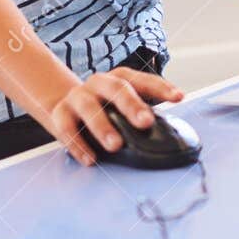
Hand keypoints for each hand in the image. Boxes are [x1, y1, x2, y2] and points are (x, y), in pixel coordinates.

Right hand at [42, 67, 183, 166]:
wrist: (64, 106)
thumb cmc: (105, 108)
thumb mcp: (123, 106)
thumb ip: (142, 114)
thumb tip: (169, 134)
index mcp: (120, 78)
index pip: (143, 80)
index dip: (161, 88)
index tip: (179, 97)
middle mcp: (99, 83)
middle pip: (116, 88)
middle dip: (132, 105)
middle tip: (146, 122)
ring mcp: (77, 96)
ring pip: (90, 107)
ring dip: (103, 127)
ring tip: (116, 146)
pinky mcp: (59, 113)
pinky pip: (67, 128)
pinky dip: (78, 144)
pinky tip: (90, 159)